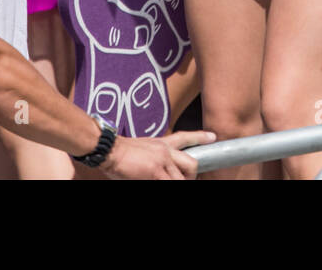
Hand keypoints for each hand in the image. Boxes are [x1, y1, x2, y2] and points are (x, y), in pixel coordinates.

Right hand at [99, 130, 214, 179]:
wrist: (109, 149)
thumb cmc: (119, 152)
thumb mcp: (142, 148)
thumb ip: (153, 157)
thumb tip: (157, 169)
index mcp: (161, 143)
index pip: (185, 137)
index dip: (201, 137)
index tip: (213, 137)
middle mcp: (165, 150)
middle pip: (191, 163)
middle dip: (192, 177)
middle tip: (186, 181)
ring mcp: (162, 161)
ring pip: (182, 179)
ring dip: (179, 183)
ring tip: (166, 181)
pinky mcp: (155, 172)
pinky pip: (169, 183)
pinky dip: (167, 184)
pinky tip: (155, 182)